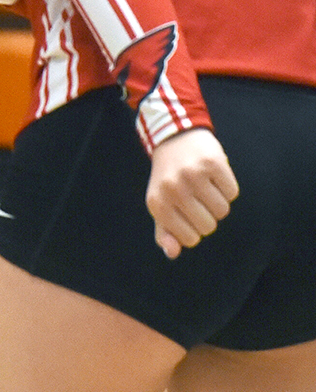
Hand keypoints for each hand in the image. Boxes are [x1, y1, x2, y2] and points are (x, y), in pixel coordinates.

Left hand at [146, 128, 237, 258]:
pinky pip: (232, 192)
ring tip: (205, 187)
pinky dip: (227, 188)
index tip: (189, 216)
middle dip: (208, 217)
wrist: (173, 138)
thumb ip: (165, 231)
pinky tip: (213, 177)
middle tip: (198, 199)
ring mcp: (192, 175)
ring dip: (218, 202)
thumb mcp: (160, 203)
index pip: (190, 239)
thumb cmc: (168, 177)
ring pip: (223, 211)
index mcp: (158, 203)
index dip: (195, 231)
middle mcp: (173, 188)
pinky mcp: (212, 162)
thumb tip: (172, 253)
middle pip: (209, 226)